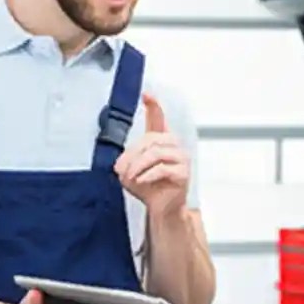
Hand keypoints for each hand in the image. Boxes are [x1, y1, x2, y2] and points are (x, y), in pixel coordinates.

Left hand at [115, 93, 189, 217]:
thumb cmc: (148, 188)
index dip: (154, 106)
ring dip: (137, 166)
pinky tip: (141, 181)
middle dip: (131, 155)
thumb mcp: (131, 171)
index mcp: (161, 141)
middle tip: (120, 169)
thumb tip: (121, 162)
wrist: (161, 209)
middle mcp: (174, 146)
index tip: (147, 94)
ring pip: (155, 153)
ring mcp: (181, 159)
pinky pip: (161, 169)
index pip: (159, 119)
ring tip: (130, 177)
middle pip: (150, 139)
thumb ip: (127, 161)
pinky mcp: (183, 173)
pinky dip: (147, 176)